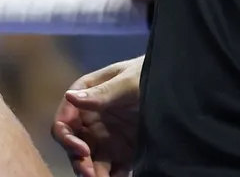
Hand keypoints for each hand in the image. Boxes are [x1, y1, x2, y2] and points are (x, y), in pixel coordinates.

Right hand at [52, 57, 142, 176]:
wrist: (175, 84)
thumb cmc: (147, 74)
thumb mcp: (128, 81)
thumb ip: (102, 93)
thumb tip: (70, 97)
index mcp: (85, 99)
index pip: (64, 122)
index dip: (67, 139)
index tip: (82, 151)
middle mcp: (90, 121)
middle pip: (75, 147)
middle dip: (81, 163)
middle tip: (92, 175)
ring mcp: (106, 138)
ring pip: (92, 163)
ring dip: (95, 175)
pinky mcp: (122, 152)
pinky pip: (114, 171)